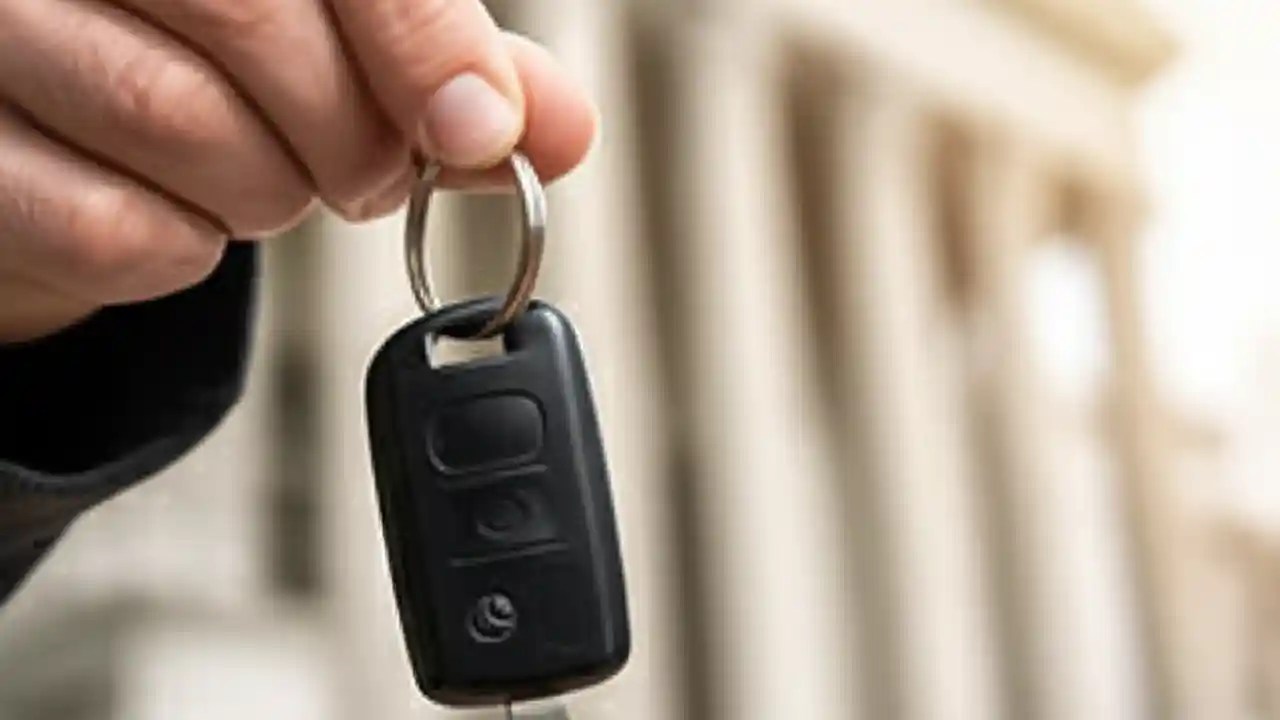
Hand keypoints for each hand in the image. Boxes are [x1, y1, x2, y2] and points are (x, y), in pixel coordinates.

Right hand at [0, 0, 597, 341]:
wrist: (50, 121)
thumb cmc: (200, 59)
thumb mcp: (334, 37)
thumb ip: (442, 66)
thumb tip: (557, 128)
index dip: (423, 44)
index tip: (479, 132)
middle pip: (257, 25)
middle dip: (351, 135)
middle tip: (366, 171)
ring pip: (180, 123)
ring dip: (267, 193)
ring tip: (266, 181)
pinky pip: (112, 227)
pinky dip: (183, 251)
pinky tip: (183, 216)